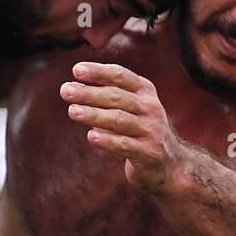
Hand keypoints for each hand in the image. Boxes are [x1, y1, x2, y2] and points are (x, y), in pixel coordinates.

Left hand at [61, 61, 183, 193]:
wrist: (170, 165)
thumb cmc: (140, 132)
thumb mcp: (130, 109)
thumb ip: (106, 99)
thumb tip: (72, 88)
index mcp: (145, 91)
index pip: (121, 76)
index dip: (98, 72)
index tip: (76, 70)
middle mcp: (150, 107)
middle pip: (117, 97)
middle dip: (89, 93)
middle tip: (65, 91)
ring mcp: (151, 130)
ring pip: (119, 120)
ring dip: (94, 115)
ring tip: (72, 111)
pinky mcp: (149, 153)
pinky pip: (125, 145)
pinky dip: (107, 140)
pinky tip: (91, 136)